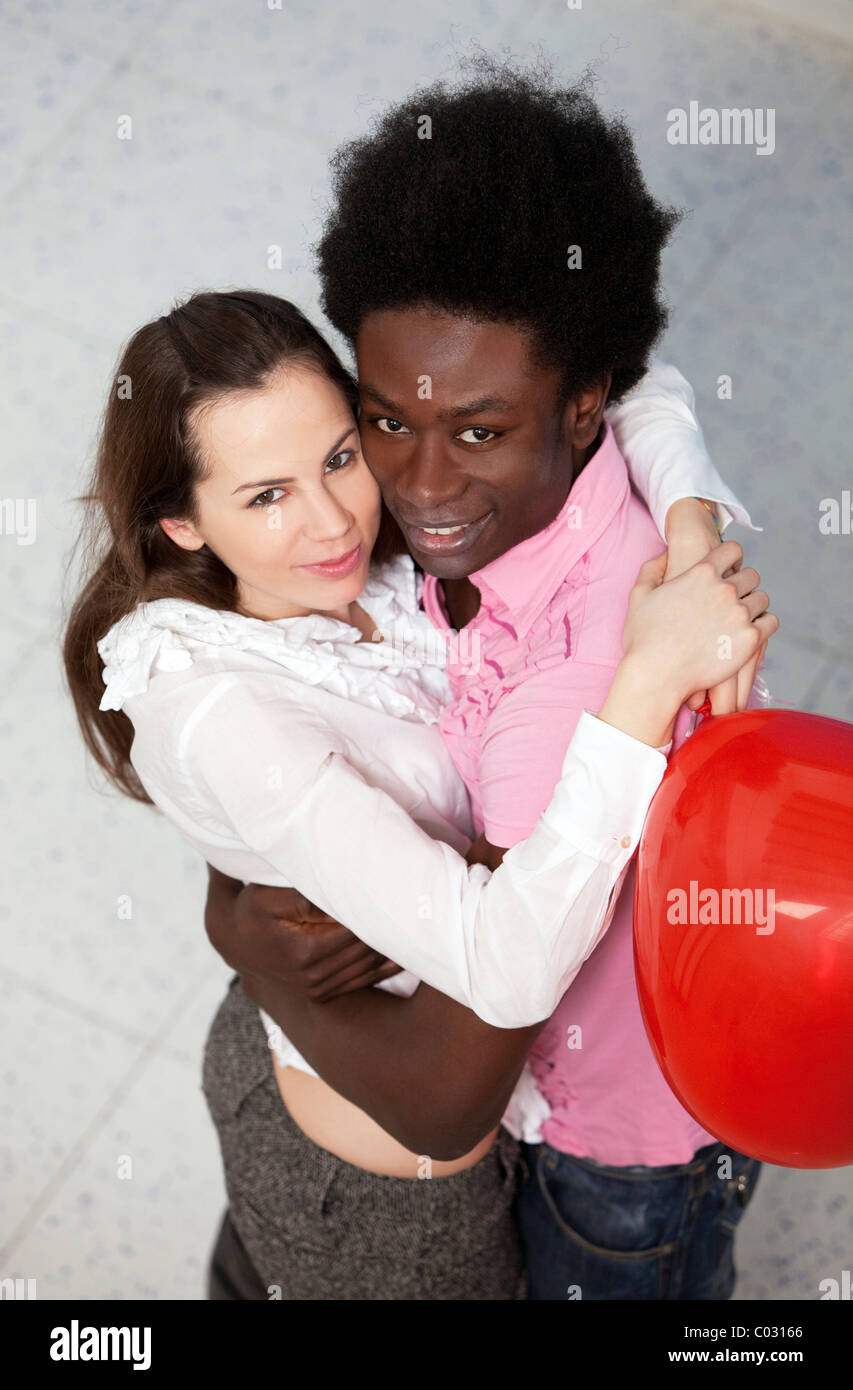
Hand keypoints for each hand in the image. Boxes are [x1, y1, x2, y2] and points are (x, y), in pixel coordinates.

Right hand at [204, 865, 402, 1001]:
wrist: (234, 942)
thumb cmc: (253, 909)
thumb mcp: (267, 894)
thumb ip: (303, 892)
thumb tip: (336, 884)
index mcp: (305, 951)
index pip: (357, 929)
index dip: (380, 910)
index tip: (402, 890)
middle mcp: (314, 975)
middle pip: (368, 947)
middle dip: (393, 924)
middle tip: (419, 900)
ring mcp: (319, 988)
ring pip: (371, 963)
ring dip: (396, 944)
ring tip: (420, 918)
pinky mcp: (324, 993)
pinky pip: (366, 978)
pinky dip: (389, 962)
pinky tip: (409, 946)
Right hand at [620, 540, 778, 713]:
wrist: (656, 674)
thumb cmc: (644, 638)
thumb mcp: (639, 595)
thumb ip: (652, 569)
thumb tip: (665, 556)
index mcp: (701, 573)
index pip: (732, 550)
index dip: (732, 558)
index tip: (729, 570)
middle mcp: (725, 589)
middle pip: (751, 576)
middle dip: (743, 585)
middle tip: (733, 600)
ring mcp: (739, 613)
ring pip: (762, 598)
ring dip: (754, 605)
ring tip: (741, 618)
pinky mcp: (750, 638)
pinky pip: (771, 622)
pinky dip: (763, 625)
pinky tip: (750, 631)